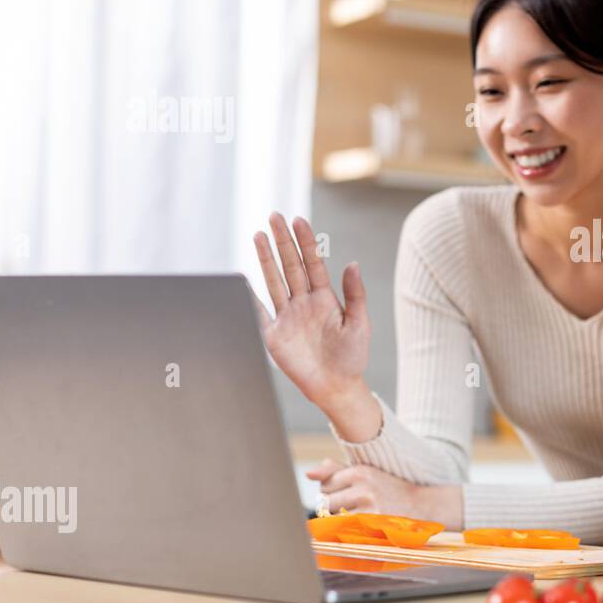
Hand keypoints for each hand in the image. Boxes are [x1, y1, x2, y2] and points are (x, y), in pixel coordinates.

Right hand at [253, 213, 378, 438]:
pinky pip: (259, 311)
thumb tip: (353, 264)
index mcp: (325, 297)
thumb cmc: (352, 356)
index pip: (313, 263)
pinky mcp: (274, 334)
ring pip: (274, 280)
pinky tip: (242, 278)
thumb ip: (355, 294)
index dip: (306, 242)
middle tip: (274, 216)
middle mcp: (304, 302)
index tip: (298, 220)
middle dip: (283, 241)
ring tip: (259, 234)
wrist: (337, 386)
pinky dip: (250, 296)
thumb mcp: (360, 323)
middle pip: (291, 265)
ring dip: (266, 259)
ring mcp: (287, 316)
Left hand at [307, 459, 463, 528]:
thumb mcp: (365, 473)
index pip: (324, 484)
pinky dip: (350, 530)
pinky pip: (346, 531)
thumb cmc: (387, 488)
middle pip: (325, 501)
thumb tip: (308, 474)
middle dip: (333, 505)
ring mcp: (368, 508)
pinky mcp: (373, 526)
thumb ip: (335, 471)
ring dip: (341, 519)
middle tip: (353, 504)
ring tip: (360, 513)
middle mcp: (363, 488)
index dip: (332, 491)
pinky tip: (364, 524)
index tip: (348, 492)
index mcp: (360, 471)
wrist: (420, 505)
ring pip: (334, 517)